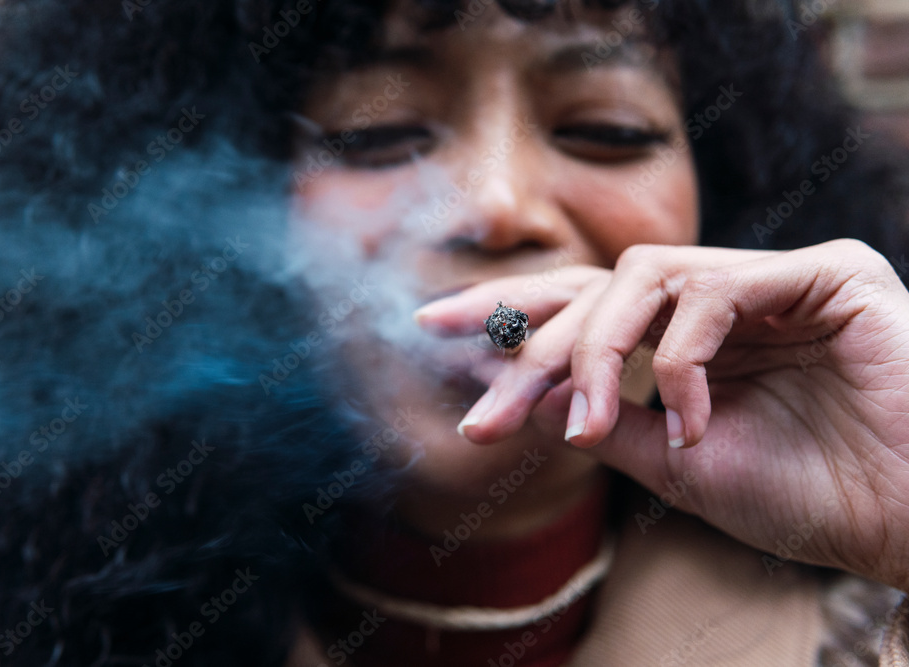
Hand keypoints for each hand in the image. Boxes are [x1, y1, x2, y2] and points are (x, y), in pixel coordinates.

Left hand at [414, 239, 908, 590]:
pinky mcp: (826, 273)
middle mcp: (723, 297)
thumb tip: (532, 394)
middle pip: (598, 284)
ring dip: (599, 355)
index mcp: (691, 336)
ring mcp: (772, 279)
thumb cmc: (807, 497)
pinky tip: (694, 420)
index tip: (429, 328)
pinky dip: (682, 359)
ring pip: (643, 277)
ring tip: (596, 431)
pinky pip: (713, 292)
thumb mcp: (678, 466)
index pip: (586, 304)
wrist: (905, 521)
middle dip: (530, 342)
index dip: (509, 312)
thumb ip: (608, 421)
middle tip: (485, 413)